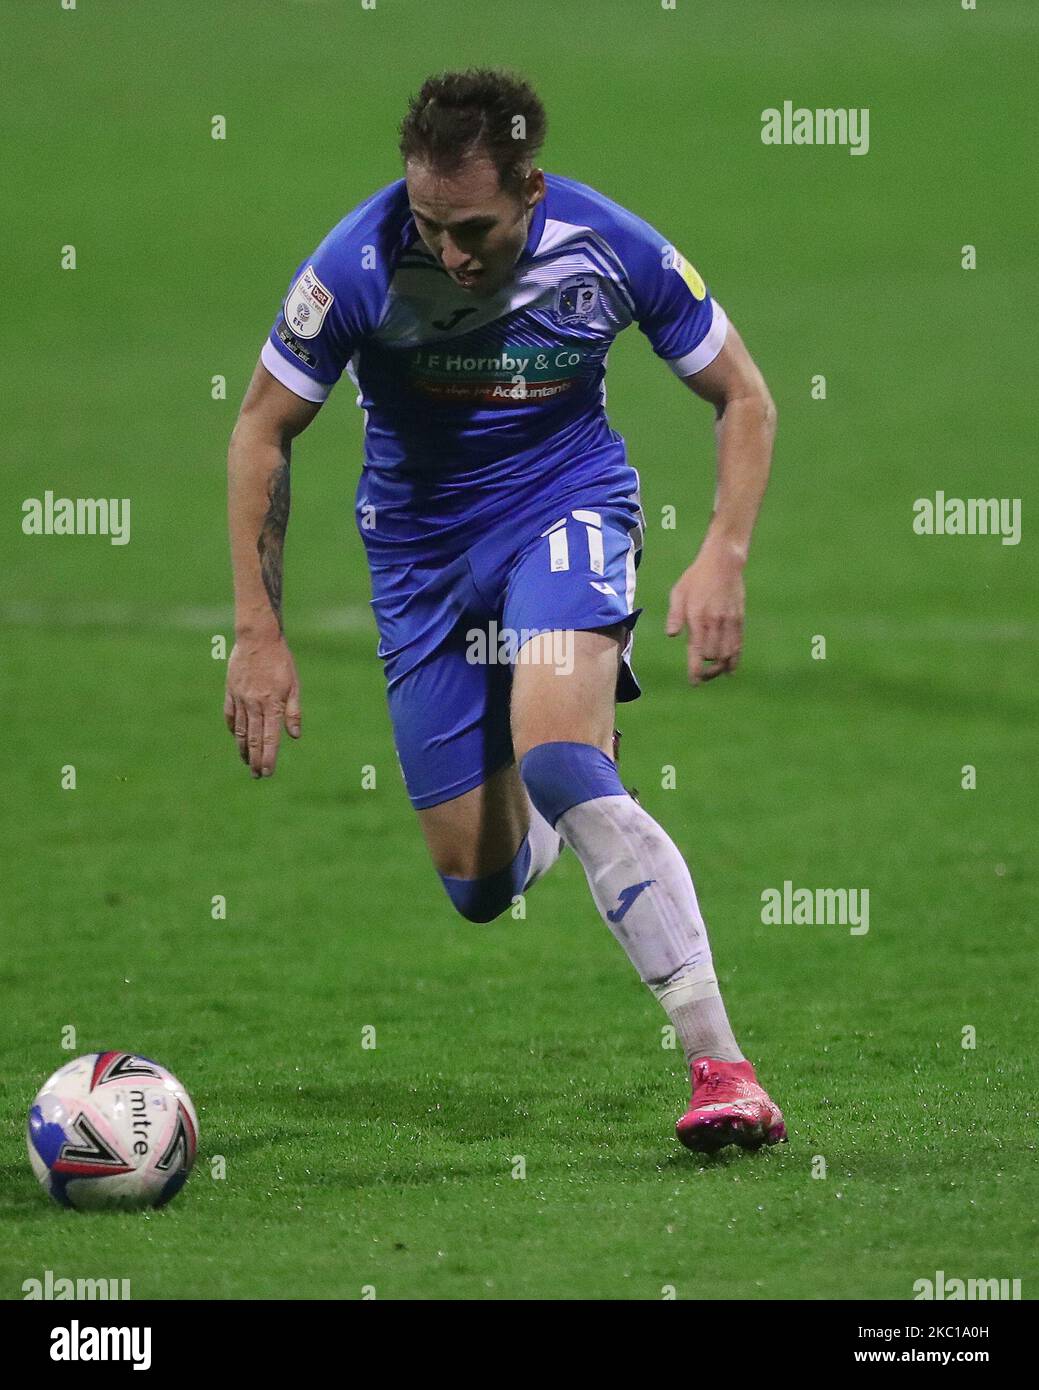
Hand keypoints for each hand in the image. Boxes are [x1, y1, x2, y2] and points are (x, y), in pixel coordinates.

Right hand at [224, 636, 300, 777]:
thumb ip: (293, 711)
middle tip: (257, 776)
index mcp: (272, 704)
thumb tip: (294, 736)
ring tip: (247, 763)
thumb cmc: (281, 661)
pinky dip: (234, 729)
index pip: (270, 738)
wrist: (257, 638)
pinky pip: (231, 716)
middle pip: (254, 740)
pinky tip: (238, 738)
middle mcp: (254, 705)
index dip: (269, 757)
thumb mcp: (294, 684)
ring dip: (244, 750)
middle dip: (256, 760)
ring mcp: (240, 699)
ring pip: (241, 731)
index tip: (267, 772)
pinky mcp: (231, 692)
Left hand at [666, 539, 745, 684]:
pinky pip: (738, 644)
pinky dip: (735, 659)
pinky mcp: (739, 619)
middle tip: (701, 675)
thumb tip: (672, 635)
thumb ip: (675, 615)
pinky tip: (730, 669)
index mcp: (698, 617)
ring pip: (728, 654)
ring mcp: (729, 621)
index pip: (698, 651)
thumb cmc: (696, 578)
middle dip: (707, 671)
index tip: (694, 682)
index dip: (696, 670)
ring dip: (720, 668)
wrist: (723, 563)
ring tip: (713, 673)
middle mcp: (715, 622)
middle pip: (714, 657)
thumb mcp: (678, 593)